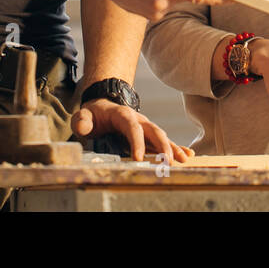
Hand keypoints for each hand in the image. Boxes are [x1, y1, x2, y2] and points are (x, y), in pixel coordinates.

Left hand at [71, 97, 193, 162]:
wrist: (104, 105)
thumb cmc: (94, 114)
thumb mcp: (84, 115)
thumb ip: (82, 120)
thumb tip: (83, 126)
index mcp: (123, 115)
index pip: (132, 127)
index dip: (136, 141)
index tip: (138, 157)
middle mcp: (139, 120)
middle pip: (154, 130)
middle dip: (162, 146)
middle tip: (167, 162)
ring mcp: (146, 127)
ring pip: (162, 136)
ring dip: (172, 147)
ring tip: (183, 160)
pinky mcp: (149, 135)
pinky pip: (164, 140)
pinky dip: (176, 146)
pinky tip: (187, 155)